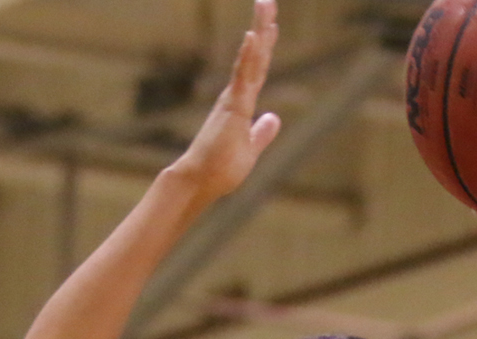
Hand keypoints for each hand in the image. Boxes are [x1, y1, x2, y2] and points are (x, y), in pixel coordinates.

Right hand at [168, 0, 281, 201]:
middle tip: (266, 0)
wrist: (202, 182)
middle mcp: (237, 95)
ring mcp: (234, 99)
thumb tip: (274, 118)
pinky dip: (248, 56)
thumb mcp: (251, 148)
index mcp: (242, 103)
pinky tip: (253, 36)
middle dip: (262, 27)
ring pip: (251, 59)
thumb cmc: (221, 169)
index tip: (270, 22)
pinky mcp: (232, 107)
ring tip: (264, 6)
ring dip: (258, 31)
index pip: (257, 68)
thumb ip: (262, 133)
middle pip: (255, 56)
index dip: (265, 45)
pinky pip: (242, 77)